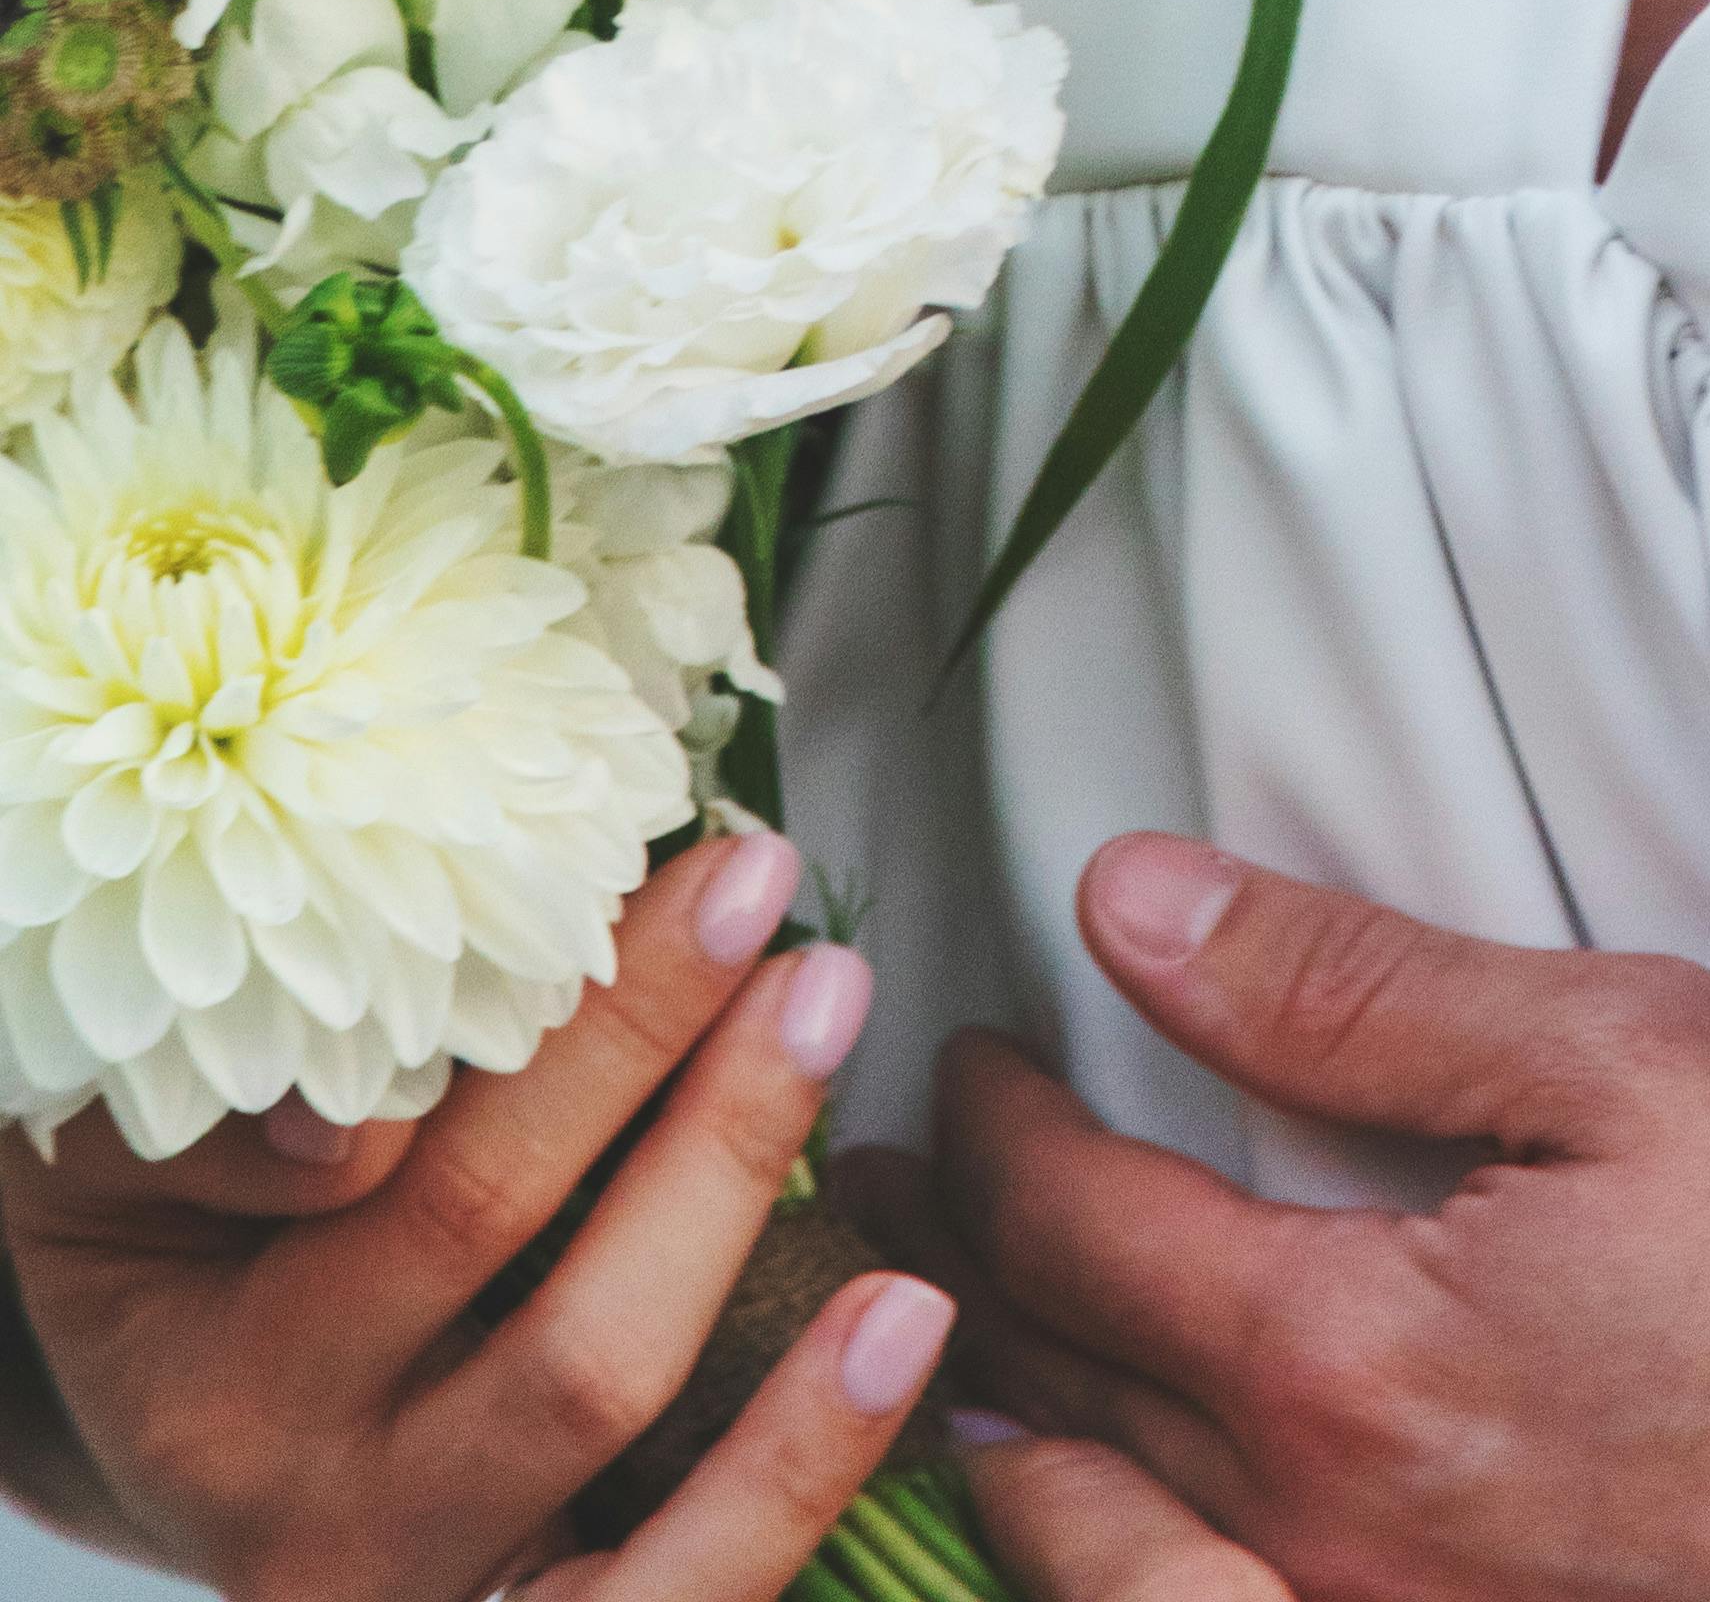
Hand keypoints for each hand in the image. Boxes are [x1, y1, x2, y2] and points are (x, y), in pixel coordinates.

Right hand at [3, 821, 958, 1601]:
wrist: (191, 1456)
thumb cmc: (172, 1267)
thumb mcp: (118, 1183)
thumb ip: (208, 1128)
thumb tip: (347, 1120)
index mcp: (199, 1363)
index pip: (340, 1164)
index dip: (487, 1023)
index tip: (619, 868)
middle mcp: (301, 1497)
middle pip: (485, 1231)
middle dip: (637, 1033)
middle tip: (757, 883)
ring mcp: (432, 1587)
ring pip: (596, 1393)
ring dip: (731, 1185)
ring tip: (832, 1017)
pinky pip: (678, 1589)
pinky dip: (800, 1460)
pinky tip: (903, 1319)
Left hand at [910, 841, 1709, 1601]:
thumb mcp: (1625, 1060)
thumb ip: (1359, 992)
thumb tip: (1132, 910)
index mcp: (1350, 1360)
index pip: (1076, 1227)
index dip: (987, 1127)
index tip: (959, 1051)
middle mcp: (1320, 1536)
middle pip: (1047, 1404)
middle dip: (944, 1280)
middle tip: (876, 1187)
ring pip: (1098, 1559)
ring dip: (1000, 1445)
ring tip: (948, 1354)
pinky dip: (1113, 1567)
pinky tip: (1108, 1518)